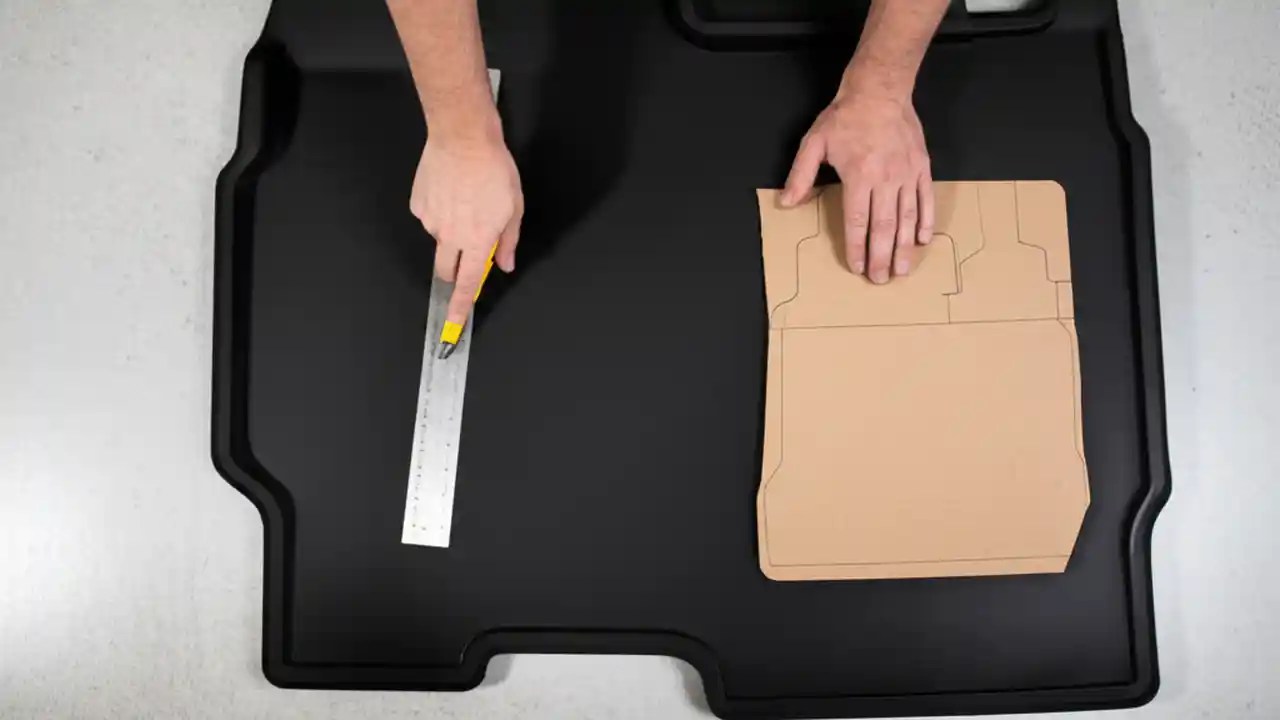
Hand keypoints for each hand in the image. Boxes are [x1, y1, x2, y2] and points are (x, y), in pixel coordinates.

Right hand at [409, 132, 522, 326]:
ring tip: (465, 199)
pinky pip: (429, 216)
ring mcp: (430, 221)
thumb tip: (504, 263)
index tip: (452, 326)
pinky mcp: (418, 205)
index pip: (466, 285)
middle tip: (466, 249)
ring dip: (451, 230)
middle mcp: (450, 237)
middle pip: (446, 270)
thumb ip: (508, 242)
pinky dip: (440, 210)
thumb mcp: (514, 208)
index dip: (458, 308)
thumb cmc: (493, 169)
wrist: (463, 138)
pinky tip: (450, 190)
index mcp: (477, 241)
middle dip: (454, 271)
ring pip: (439, 238)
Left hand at [782, 89, 933, 283]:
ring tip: (902, 269)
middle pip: (884, 226)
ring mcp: (907, 174)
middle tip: (881, 279)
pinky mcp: (921, 167)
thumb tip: (787, 202)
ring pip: (907, 218)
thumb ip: (800, 175)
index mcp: (859, 176)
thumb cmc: (845, 117)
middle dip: (882, 256)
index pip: (857, 221)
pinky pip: (926, 199)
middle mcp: (885, 179)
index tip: (857, 266)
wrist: (880, 90)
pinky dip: (926, 221)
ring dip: (904, 247)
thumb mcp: (814, 143)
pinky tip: (923, 240)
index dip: (857, 247)